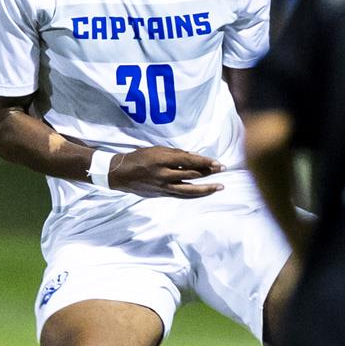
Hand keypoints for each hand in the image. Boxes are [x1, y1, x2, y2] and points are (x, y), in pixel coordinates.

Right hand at [109, 148, 224, 197]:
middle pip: (192, 175)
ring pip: (189, 190)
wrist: (121, 175)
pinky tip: (204, 193)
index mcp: (162, 160)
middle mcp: (164, 175)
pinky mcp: (162, 195)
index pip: (189, 161)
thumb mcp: (156, 150)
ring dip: (206, 189)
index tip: (217, 162)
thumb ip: (176, 154)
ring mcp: (163, 187)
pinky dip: (195, 194)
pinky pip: (182, 195)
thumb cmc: (139, 158)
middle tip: (223, 169)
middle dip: (209, 172)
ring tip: (219, 187)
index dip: (205, 162)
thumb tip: (195, 157)